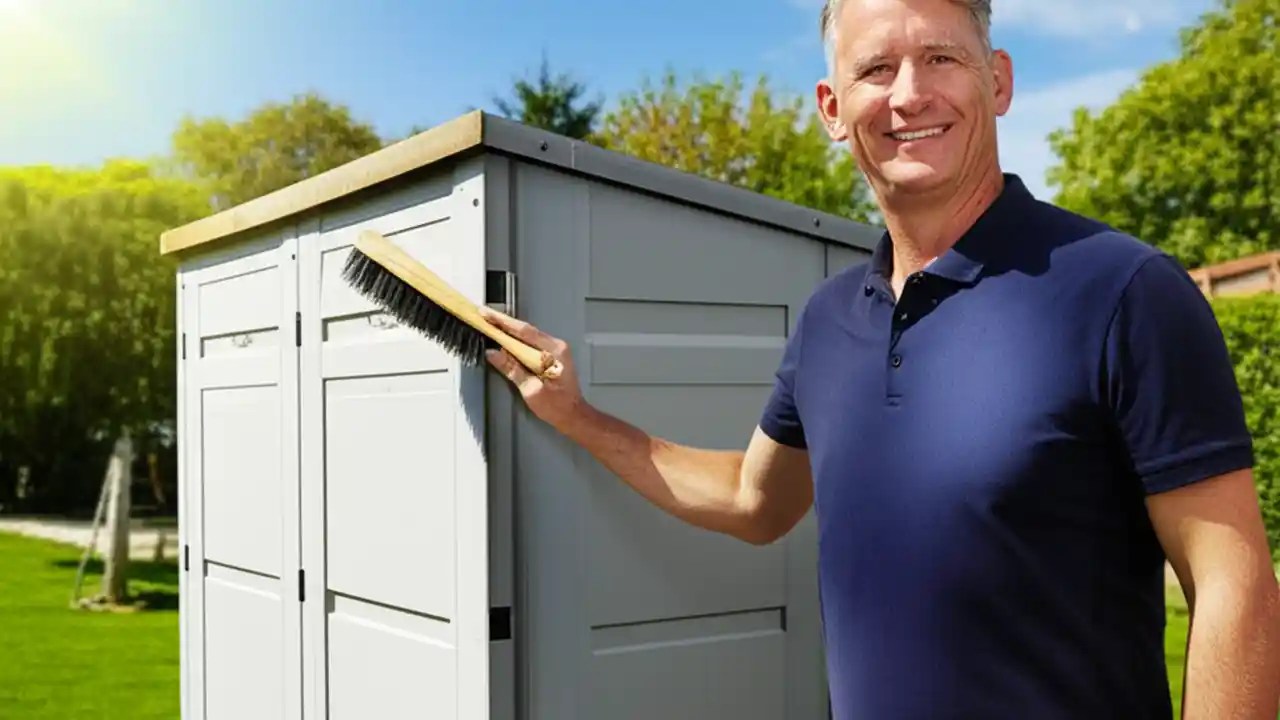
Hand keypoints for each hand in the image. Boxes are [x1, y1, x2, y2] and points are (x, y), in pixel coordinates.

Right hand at [478, 305, 586, 430]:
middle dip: (503, 323)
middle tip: (483, 316)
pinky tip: (504, 339)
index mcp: (554, 351)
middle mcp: (556, 345)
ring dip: (508, 330)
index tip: (486, 315)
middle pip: (525, 330)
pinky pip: (530, 343)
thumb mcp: (531, 390)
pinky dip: (516, 340)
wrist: (573, 415)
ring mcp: (555, 349)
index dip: (503, 322)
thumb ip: (512, 369)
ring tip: (489, 324)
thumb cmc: (557, 406)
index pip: (524, 332)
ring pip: (527, 335)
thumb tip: (493, 353)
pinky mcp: (551, 355)